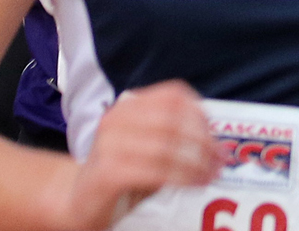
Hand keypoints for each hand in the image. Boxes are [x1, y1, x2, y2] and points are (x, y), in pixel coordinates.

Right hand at [63, 81, 217, 229]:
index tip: (216, 137)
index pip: (173, 95)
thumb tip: (218, 147)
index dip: (201, 115)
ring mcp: (109, 144)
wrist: (78, 203)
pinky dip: (182, 177)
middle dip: (203, 141)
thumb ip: (178, 141)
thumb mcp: (150, 149)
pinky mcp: (107, 172)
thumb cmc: (122, 174)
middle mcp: (116, 119)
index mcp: (128, 106)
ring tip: (211, 175)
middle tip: (220, 161)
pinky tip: (195, 184)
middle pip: (173, 120)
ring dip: (197, 163)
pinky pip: (155, 171)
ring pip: (167, 147)